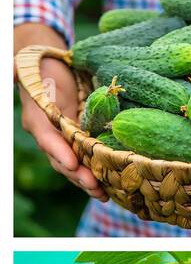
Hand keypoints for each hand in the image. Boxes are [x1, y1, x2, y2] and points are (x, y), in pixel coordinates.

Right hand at [15, 26, 106, 200]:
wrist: (52, 69)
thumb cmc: (43, 69)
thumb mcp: (33, 70)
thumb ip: (20, 74)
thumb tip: (10, 69)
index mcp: (37, 120)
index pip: (47, 138)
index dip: (59, 152)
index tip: (73, 163)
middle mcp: (48, 134)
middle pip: (61, 159)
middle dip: (78, 175)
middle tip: (95, 187)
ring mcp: (62, 140)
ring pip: (72, 166)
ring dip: (87, 181)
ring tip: (104, 195)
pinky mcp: (76, 142)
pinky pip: (83, 162)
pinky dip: (94, 174)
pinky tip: (108, 187)